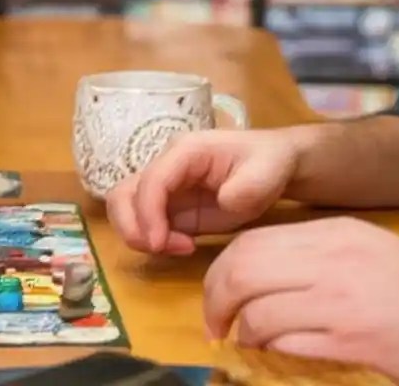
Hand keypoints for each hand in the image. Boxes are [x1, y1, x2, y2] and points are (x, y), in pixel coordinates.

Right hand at [106, 128, 303, 254]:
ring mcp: (165, 188)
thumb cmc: (269, 164)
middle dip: (131, 225)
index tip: (160, 244)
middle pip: (122, 193)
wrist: (275, 167)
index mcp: (185, 151)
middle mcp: (166, 166)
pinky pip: (146, 225)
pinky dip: (155, 241)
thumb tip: (223, 201)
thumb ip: (246, 187)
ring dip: (140, 234)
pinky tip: (185, 247)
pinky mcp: (171, 208)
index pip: (151, 179)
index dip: (148, 212)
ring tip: (177, 248)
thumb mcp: (266, 173)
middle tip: (160, 248)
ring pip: (127, 209)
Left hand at [205, 217, 398, 385]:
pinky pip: (286, 342)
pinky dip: (269, 349)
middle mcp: (330, 261)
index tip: (217, 295)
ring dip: (242, 331)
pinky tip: (273, 354)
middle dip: (215, 300)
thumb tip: (262, 275)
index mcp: (333, 235)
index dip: (221, 272)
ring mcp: (339, 301)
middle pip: (242, 270)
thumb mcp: (367, 251)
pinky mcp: (352, 340)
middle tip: (215, 323)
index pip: (250, 243)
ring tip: (245, 341)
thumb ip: (315, 255)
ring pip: (257, 310)